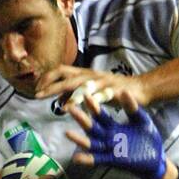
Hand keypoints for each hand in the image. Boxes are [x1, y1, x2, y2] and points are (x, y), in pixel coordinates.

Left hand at [34, 64, 149, 105]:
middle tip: (38, 95)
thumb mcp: (92, 92)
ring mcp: (104, 82)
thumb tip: (59, 101)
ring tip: (60, 106)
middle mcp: (92, 75)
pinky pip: (104, 96)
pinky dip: (94, 101)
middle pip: (68, 77)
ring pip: (83, 85)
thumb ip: (75, 95)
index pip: (61, 70)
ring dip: (70, 93)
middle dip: (52, 86)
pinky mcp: (116, 91)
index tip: (37, 88)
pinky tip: (90, 107)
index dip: (48, 77)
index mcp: (85, 75)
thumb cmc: (115, 91)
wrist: (141, 88)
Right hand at [65, 88, 167, 178]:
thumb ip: (132, 108)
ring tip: (67, 133)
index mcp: (113, 126)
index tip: (85, 94)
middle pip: (92, 128)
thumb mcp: (141, 120)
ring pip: (92, 144)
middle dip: (81, 119)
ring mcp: (109, 150)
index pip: (100, 115)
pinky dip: (87, 159)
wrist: (156, 159)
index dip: (93, 106)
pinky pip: (98, 160)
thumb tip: (124, 91)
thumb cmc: (148, 138)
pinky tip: (76, 158)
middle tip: (69, 108)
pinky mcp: (113, 160)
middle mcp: (108, 138)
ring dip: (80, 140)